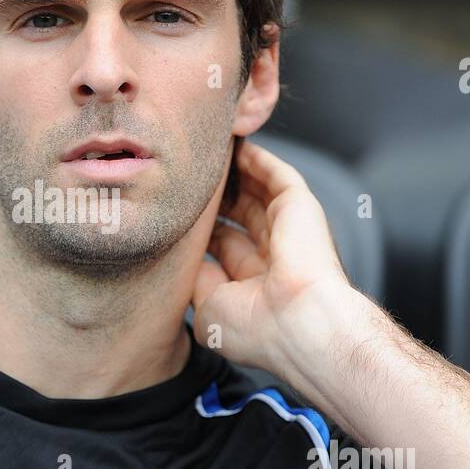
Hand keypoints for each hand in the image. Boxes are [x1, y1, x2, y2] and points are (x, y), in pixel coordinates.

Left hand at [191, 139, 355, 374]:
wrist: (298, 324)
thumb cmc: (254, 329)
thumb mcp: (206, 307)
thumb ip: (195, 276)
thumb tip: (183, 252)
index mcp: (254, 282)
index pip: (223, 242)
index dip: (199, 225)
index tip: (170, 208)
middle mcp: (272, 254)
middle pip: (237, 211)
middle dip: (212, 194)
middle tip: (181, 173)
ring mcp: (287, 228)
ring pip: (255, 188)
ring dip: (230, 170)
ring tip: (199, 149)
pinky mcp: (299, 205)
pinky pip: (274, 172)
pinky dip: (254, 156)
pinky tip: (229, 139)